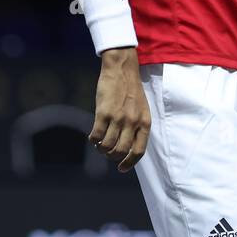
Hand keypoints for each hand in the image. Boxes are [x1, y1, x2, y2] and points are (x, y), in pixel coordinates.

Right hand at [89, 47, 150, 171]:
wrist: (122, 69)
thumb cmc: (131, 90)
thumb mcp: (142, 109)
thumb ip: (137, 127)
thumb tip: (127, 147)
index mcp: (145, 123)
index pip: (139, 151)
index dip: (129, 163)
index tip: (121, 168)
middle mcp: (133, 122)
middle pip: (121, 151)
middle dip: (113, 156)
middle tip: (107, 152)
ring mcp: (118, 118)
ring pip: (107, 146)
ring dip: (101, 149)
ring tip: (99, 144)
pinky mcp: (104, 113)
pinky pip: (96, 135)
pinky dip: (92, 140)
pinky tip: (92, 137)